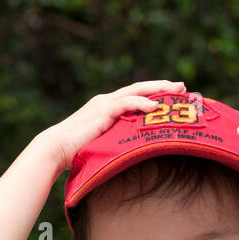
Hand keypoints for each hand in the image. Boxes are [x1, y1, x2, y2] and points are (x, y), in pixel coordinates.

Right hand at [40, 79, 186, 171]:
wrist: (55, 150)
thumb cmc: (76, 152)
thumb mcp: (102, 144)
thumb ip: (116, 141)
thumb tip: (132, 154)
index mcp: (106, 107)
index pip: (135, 95)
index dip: (154, 93)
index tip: (173, 95)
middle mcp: (106, 101)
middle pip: (140, 88)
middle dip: (162, 86)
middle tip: (183, 86)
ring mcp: (104, 104)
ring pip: (136, 91)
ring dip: (158, 89)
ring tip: (177, 91)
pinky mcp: (102, 112)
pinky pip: (126, 103)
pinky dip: (142, 103)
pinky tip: (156, 106)